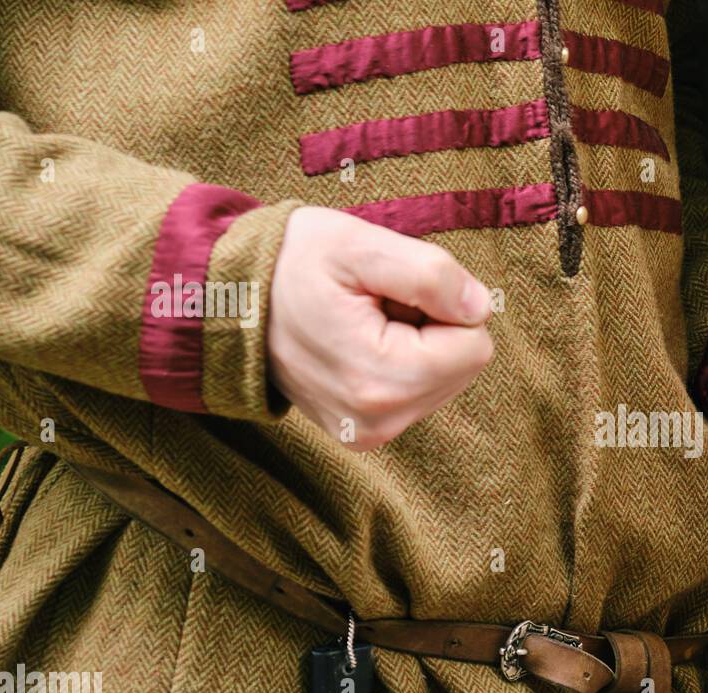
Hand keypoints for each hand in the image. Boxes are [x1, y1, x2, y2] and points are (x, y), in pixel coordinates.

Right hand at [268, 207, 493, 450]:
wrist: (227, 299)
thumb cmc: (290, 263)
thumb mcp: (359, 245)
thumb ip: (431, 274)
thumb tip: (480, 308)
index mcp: (381, 380)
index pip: (475, 344)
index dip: (444, 305)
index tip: (391, 293)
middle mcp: (378, 421)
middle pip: (464, 366)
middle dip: (431, 327)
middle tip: (373, 306)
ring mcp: (370, 433)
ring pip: (446, 379)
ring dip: (416, 343)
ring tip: (361, 323)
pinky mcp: (365, 433)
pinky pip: (419, 392)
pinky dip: (399, 363)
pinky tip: (356, 343)